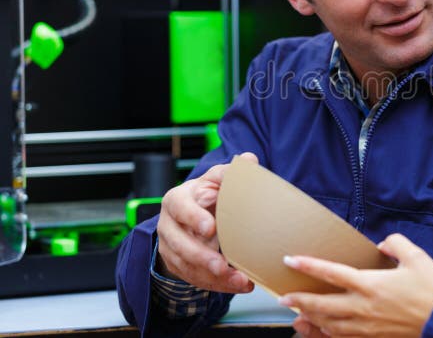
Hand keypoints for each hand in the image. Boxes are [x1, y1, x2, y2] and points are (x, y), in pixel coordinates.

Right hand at [155, 152, 256, 293]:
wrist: (194, 214)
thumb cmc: (208, 193)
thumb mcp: (217, 180)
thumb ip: (231, 173)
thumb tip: (250, 160)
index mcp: (177, 200)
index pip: (181, 208)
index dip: (193, 217)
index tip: (210, 227)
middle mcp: (169, 225)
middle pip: (180, 244)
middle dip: (201, 257)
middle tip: (222, 266)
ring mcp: (171, 247)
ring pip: (187, 266)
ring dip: (213, 277)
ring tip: (238, 281)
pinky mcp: (179, 265)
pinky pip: (195, 279)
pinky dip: (217, 285)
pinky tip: (237, 285)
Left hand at [279, 233, 432, 337]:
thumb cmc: (432, 289)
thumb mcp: (416, 256)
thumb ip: (395, 244)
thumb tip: (382, 244)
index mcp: (370, 283)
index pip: (331, 273)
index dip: (308, 265)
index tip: (291, 260)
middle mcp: (363, 306)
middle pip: (322, 304)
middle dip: (299, 300)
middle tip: (283, 296)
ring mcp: (366, 326)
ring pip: (329, 324)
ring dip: (310, 318)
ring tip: (296, 315)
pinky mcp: (374, 337)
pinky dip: (328, 334)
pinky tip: (322, 330)